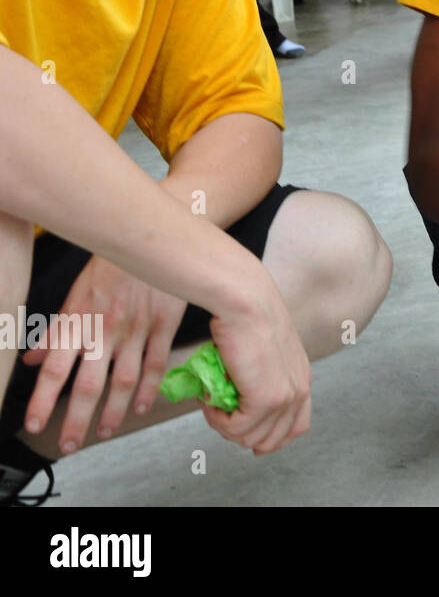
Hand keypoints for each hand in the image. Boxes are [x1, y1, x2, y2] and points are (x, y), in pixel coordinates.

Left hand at [23, 256, 186, 452]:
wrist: (152, 239)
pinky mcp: (163, 327)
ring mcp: (136, 331)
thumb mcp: (75, 294)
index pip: (54, 369)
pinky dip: (149, 390)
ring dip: (112, 412)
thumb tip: (30, 357)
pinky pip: (156, 365)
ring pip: (123, 381)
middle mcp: (105, 331)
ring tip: (104, 432)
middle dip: (76, 420)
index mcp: (79, 322)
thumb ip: (56, 330)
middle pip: (88, 384)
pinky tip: (141, 406)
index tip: (35, 424)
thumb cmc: (112, 265)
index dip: (43, 400)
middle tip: (70, 444)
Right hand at [202, 270, 310, 454]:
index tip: (244, 434)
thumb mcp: (262, 351)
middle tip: (218, 411)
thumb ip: (261, 376)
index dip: (269, 438)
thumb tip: (236, 401)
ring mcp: (285, 397)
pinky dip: (218, 420)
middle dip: (240, 433)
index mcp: (301, 378)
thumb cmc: (246, 317)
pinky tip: (209, 400)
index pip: (295, 427)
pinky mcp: (267, 399)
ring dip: (225, 426)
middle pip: (272, 439)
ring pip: (250, 438)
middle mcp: (299, 390)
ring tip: (211, 401)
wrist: (245, 301)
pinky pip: (237, 429)